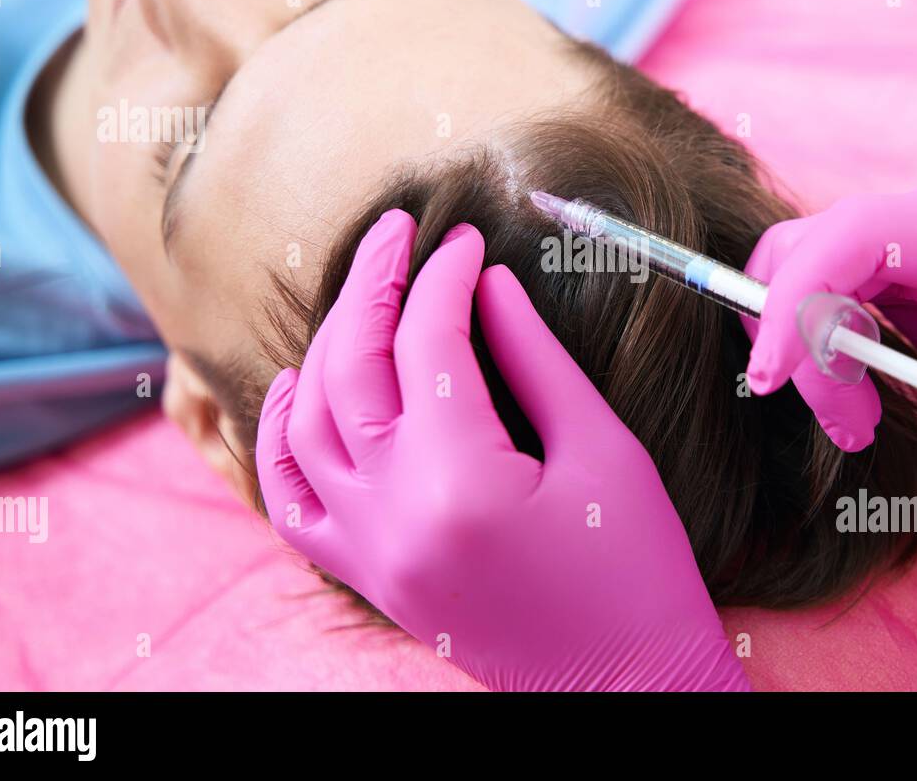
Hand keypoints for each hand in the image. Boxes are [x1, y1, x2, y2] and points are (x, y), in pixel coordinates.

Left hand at [256, 210, 748, 690]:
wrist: (623, 686)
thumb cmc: (636, 571)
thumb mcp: (603, 450)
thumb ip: (535, 360)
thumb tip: (488, 285)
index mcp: (463, 481)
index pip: (430, 344)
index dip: (447, 277)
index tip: (468, 239)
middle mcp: (394, 515)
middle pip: (353, 367)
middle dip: (374, 284)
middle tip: (400, 231)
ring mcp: (368, 551)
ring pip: (307, 422)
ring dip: (328, 344)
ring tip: (364, 292)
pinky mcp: (366, 575)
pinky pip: (289, 500)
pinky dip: (281, 435)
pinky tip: (300, 385)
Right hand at [744, 173, 916, 494]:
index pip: (855, 233)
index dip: (799, 297)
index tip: (773, 378)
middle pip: (809, 250)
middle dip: (799, 343)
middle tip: (846, 426)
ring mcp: (904, 234)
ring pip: (798, 270)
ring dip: (804, 355)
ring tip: (857, 424)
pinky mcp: (885, 261)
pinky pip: (814, 290)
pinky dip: (814, 351)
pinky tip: (858, 401)